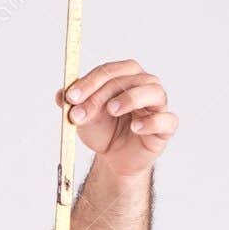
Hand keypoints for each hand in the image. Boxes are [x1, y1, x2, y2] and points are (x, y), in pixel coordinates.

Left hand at [55, 59, 177, 176]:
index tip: (71, 97)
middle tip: (82, 112)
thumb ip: (74, 106)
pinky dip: (152, 122)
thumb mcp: (84, 119)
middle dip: (102, 93)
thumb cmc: (104, 131)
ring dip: (131, 98)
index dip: (89, 82)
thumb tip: (61, 95)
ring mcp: (158, 105)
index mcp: (125, 77)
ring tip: (112, 110)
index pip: (109, 71)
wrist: (115, 158)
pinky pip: (166, 120)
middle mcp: (145, 85)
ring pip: (153, 91)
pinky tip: (135, 128)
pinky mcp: (166, 127)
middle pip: (128, 78)